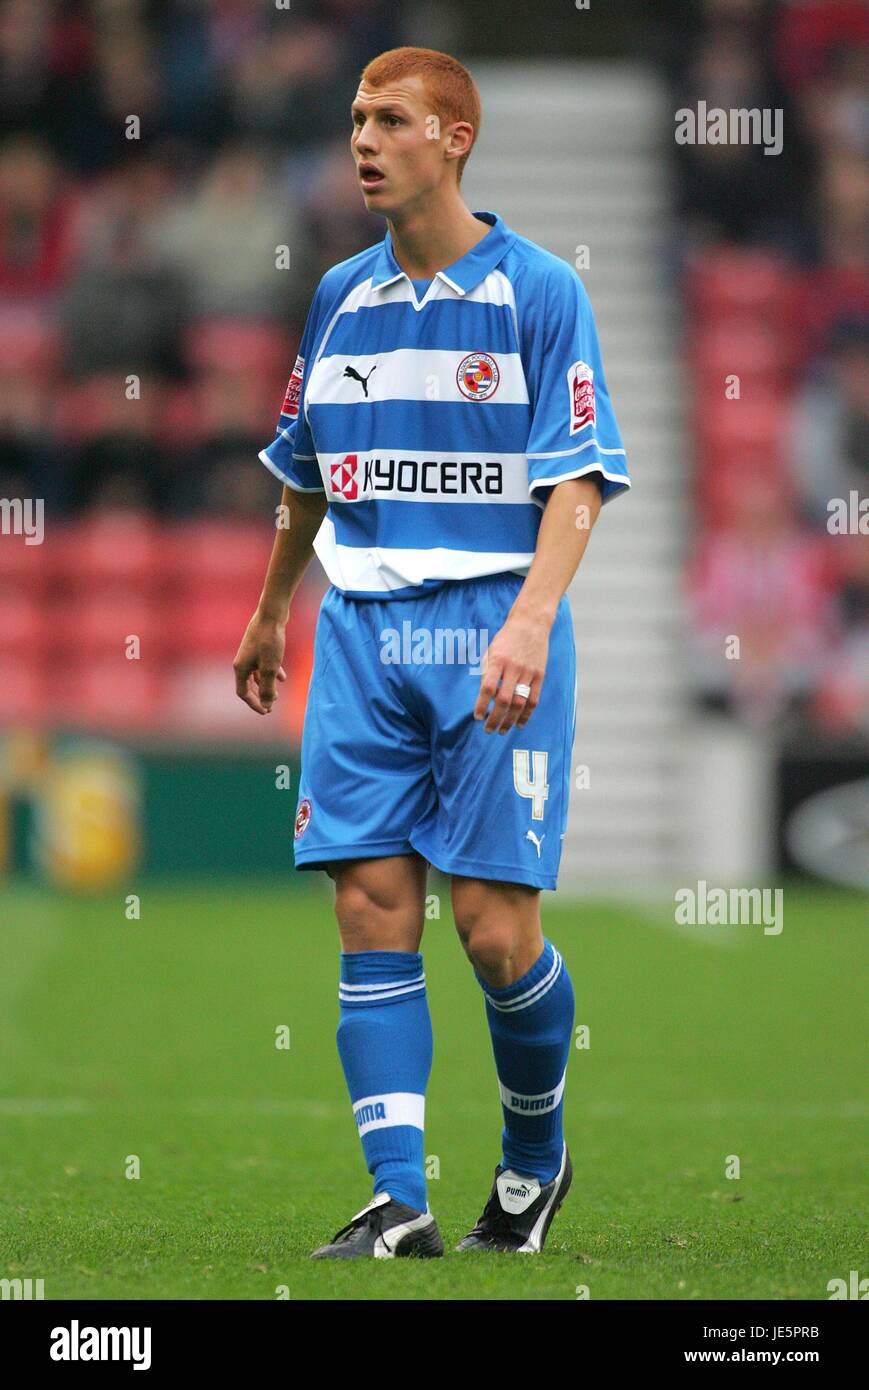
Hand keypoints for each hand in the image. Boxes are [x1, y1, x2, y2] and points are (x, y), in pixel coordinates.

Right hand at [233, 610, 287, 714]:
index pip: (243, 693)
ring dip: (266, 685)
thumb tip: (267, 706)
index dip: (254, 704)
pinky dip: (271, 673)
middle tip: (270, 707)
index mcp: (240, 668)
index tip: (266, 712)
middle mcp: (242, 661)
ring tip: (277, 694)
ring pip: (256, 675)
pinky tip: (283, 678)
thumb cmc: (270, 641)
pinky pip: (262, 665)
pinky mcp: (259, 646)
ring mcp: (250, 653)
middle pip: (247, 685)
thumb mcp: (270, 668)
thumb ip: (268, 688)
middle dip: (259, 697)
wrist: (271, 614)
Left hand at [473, 612, 548, 733]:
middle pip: (504, 699)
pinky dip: (526, 715)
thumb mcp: (491, 652)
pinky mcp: (539, 676)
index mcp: (498, 660)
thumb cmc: (506, 640)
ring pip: (519, 703)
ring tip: (502, 730)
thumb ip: (488, 674)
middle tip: (488, 730)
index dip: (482, 705)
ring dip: (510, 720)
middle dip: (495, 718)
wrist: (530, 625)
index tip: (477, 717)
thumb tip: (486, 700)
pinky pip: (534, 700)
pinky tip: (519, 724)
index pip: (488, 688)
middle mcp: (513, 667)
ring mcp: (528, 672)